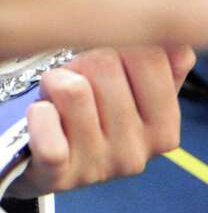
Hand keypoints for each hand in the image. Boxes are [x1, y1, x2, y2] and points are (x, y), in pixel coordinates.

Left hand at [10, 46, 194, 195]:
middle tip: (74, 82)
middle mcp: (136, 152)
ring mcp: (98, 165)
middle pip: (104, 64)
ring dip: (54, 82)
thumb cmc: (86, 111)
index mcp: (162, 128)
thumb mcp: (127, 87)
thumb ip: (158, 63)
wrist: (43, 158)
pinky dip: (39, 113)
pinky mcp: (58, 173)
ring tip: (55, 98)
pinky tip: (41, 117)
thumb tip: (177, 43)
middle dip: (81, 61)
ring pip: (72, 89)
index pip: (149, 56)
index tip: (103, 60)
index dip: (115, 42)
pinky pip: (48, 125)